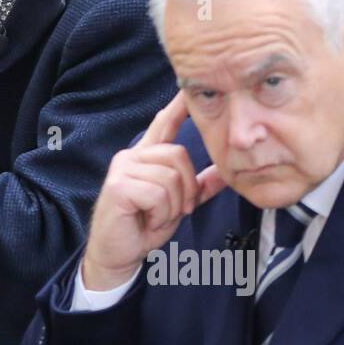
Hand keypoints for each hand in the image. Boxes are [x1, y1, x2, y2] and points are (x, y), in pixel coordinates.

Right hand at [81, 91, 227, 290]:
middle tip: (174, 211)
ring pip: (171, 176)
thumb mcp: (177, 205)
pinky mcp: (118, 185)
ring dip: (172, 206)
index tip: (189, 90)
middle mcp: (132, 156)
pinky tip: (146, 220)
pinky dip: (160, 214)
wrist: (118, 254)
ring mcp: (123, 169)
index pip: (164, 124)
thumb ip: (199, 186)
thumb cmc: (143, 226)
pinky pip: (158, 193)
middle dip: (186, 189)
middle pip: (178, 155)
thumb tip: (225, 173)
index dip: (178, 107)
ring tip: (156, 216)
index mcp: (145, 157)